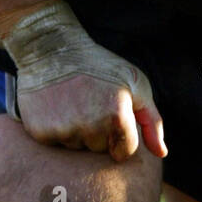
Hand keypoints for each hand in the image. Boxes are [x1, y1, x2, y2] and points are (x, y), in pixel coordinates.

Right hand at [18, 70, 166, 162]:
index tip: (111, 118)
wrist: (51, 49)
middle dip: (98, 133)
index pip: (124, 152)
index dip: (120, 137)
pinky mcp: (40, 132)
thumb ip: (152, 121)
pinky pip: (55, 144)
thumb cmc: (99, 65)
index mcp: (116, 114)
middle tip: (89, 104)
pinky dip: (56, 130)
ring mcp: (63, 129)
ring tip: (72, 103)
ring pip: (77, 148)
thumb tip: (161, 153)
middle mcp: (89, 125)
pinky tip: (56, 108)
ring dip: (76, 132)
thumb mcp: (134, 83)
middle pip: (99, 150)